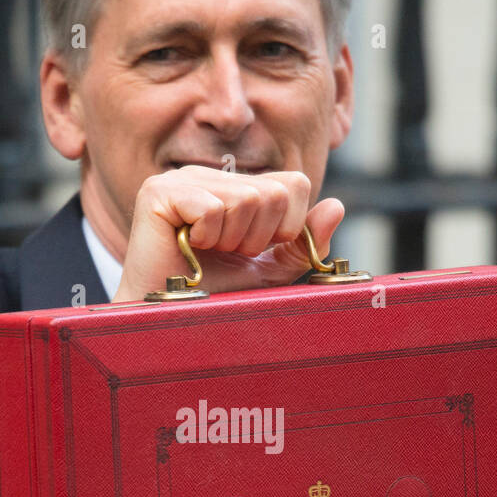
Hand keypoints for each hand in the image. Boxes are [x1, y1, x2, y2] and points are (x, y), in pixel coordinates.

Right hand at [110, 164, 345, 302]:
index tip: (256, 250)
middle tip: (226, 254)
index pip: (294, 183)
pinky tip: (187, 247)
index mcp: (237, 185)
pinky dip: (206, 238)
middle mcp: (211, 175)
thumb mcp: (270, 271)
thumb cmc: (213, 297)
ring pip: (246, 199)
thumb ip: (303, 243)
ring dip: (231, 240)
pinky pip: (212, 208)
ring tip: (206, 253)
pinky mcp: (159, 191)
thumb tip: (337, 205)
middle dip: (257, 238)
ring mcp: (183, 179)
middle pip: (273, 193)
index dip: (286, 226)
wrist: (169, 321)